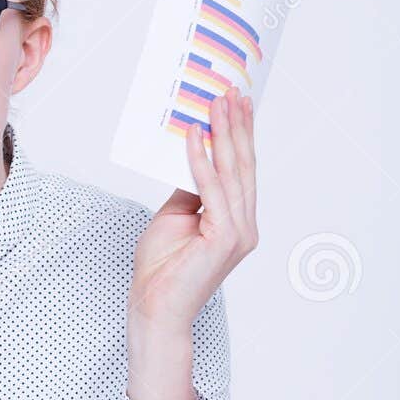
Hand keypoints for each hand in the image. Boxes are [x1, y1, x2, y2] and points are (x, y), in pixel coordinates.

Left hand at [129, 88, 258, 332]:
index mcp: (237, 221)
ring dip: (224, 133)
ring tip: (217, 102)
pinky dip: (202, 160)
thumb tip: (191, 155)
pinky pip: (212, 189)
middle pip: (243, 166)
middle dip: (238, 126)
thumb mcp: (175, 215)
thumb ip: (189, 189)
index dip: (241, 136)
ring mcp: (239, 233)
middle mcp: (245, 225)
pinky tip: (195, 135)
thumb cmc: (162, 268)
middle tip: (232, 91)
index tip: (238, 104)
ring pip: (233, 172)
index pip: (242, 171)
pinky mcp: (225, 238)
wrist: (154, 307)